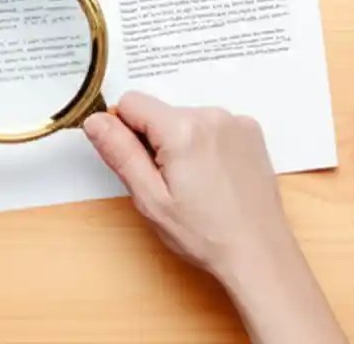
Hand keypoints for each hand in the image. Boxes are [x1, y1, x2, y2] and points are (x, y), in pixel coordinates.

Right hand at [83, 92, 346, 343]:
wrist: (258, 252)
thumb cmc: (205, 234)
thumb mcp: (151, 199)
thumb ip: (120, 152)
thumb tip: (95, 120)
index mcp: (183, 129)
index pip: (131, 103)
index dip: (125, 132)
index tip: (139, 164)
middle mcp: (212, 115)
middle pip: (160, 113)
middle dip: (156, 141)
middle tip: (170, 184)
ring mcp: (236, 121)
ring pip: (186, 119)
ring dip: (182, 143)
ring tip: (196, 184)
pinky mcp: (251, 131)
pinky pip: (212, 126)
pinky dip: (207, 145)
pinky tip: (215, 177)